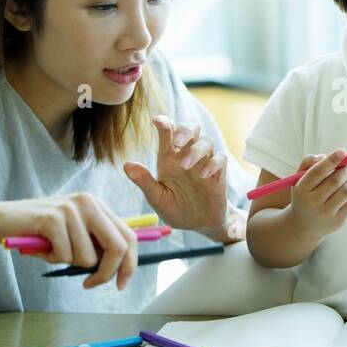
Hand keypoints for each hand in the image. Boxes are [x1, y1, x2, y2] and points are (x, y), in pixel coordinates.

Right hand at [0, 193, 137, 289]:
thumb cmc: (39, 233)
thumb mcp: (74, 235)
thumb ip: (96, 245)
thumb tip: (120, 269)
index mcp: (98, 206)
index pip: (129, 236)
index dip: (129, 264)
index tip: (121, 284)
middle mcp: (89, 203)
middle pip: (117, 247)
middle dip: (106, 273)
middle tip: (88, 284)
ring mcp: (71, 209)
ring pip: (88, 257)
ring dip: (68, 263)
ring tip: (51, 251)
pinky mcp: (52, 218)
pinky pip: (64, 255)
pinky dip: (52, 259)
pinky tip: (41, 248)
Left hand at [123, 115, 230, 239]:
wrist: (199, 224)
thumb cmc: (177, 209)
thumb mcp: (157, 198)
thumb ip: (145, 182)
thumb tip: (126, 165)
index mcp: (169, 158)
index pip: (168, 133)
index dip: (164, 123)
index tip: (157, 121)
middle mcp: (188, 156)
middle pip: (191, 128)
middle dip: (185, 130)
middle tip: (177, 142)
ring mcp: (204, 163)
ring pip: (206, 141)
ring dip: (196, 150)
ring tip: (185, 166)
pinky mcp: (218, 173)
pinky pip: (220, 158)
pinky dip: (213, 163)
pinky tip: (203, 176)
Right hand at [286, 149, 346, 237]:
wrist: (304, 224)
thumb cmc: (304, 195)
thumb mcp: (298, 179)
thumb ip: (309, 163)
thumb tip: (326, 156)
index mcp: (302, 189)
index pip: (318, 172)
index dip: (332, 160)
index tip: (343, 151)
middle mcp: (313, 202)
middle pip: (336, 180)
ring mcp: (327, 213)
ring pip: (346, 191)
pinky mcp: (339, 220)